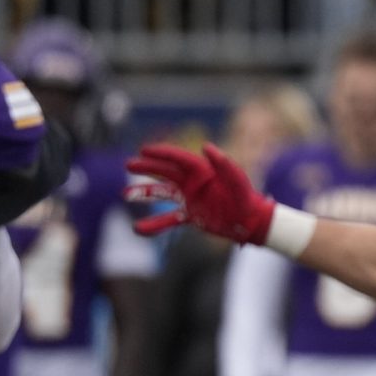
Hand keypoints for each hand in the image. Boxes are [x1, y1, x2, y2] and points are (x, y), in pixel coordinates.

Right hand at [127, 143, 275, 245]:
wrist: (251, 221)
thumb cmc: (245, 197)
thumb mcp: (236, 180)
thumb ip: (222, 164)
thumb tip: (206, 146)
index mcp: (202, 171)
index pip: (177, 158)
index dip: (161, 153)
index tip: (143, 150)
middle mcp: (193, 182)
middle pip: (165, 172)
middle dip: (147, 168)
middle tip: (129, 165)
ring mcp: (190, 198)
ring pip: (162, 194)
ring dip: (144, 194)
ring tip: (125, 194)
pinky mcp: (191, 215)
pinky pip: (168, 219)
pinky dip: (154, 225)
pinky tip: (138, 230)